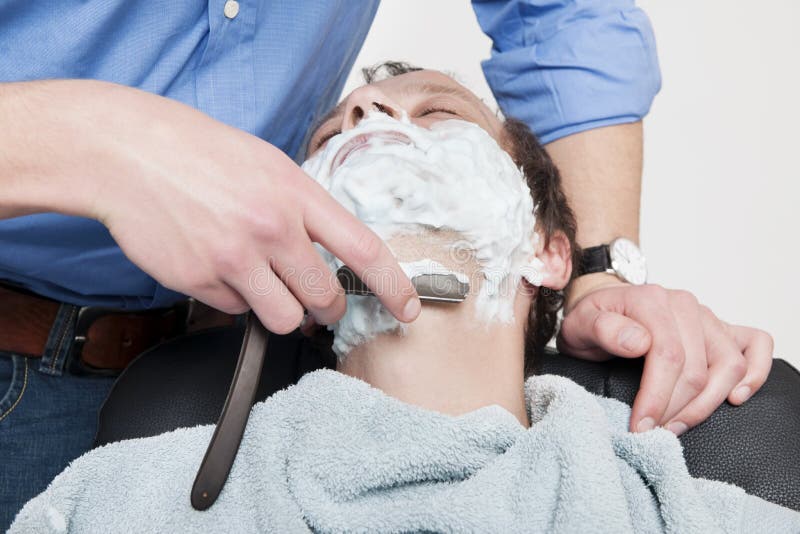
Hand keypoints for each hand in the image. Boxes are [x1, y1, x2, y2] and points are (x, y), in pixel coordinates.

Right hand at [62, 82, 419, 332]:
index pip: (363, 250)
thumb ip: (302, 208)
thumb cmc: (199, 152)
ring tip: (261, 281)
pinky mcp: (200, 281)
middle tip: (317, 300)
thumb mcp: (267, 164)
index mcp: (295, 193)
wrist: (128, 152)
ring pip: (285, 318)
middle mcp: (271, 229)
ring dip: (281, 310)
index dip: (393, 285)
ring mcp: (234, 259)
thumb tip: (327, 254)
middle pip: (325, 298)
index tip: (408, 308)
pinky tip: (217, 265)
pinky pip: (236, 311)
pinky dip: (235, 299)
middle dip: (327, 308)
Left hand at [557, 273, 773, 434]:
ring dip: (707, 404)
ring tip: (677, 425)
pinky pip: (756, 344)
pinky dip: (755, 372)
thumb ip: (603, 329)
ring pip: (730, 365)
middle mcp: (685, 305)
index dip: (657, 397)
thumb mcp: (580, 324)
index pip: (669, 356)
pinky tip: (735, 398)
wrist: (602, 307)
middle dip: (676, 409)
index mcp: (652, 300)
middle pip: (698, 368)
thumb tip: (639, 342)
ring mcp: (707, 316)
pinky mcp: (721, 329)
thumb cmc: (592, 319)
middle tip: (653, 432)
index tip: (640, 426)